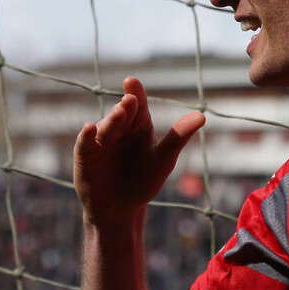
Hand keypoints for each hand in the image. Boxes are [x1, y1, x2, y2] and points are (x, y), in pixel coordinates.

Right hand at [74, 76, 205, 227]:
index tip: (132, 81)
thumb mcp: (163, 159)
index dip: (135, 93)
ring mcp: (101, 141)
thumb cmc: (144, 180)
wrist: (121, 208)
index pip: (138, 105)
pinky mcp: (86, 156)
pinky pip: (86, 143)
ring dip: (112, 119)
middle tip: (131, 99)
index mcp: (138, 126)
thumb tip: (202, 116)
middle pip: (122, 114)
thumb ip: (178, 137)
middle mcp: (119, 129)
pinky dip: (87, 135)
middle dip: (126, 106)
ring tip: (121, 112)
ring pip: (106, 126)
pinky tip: (89, 128)